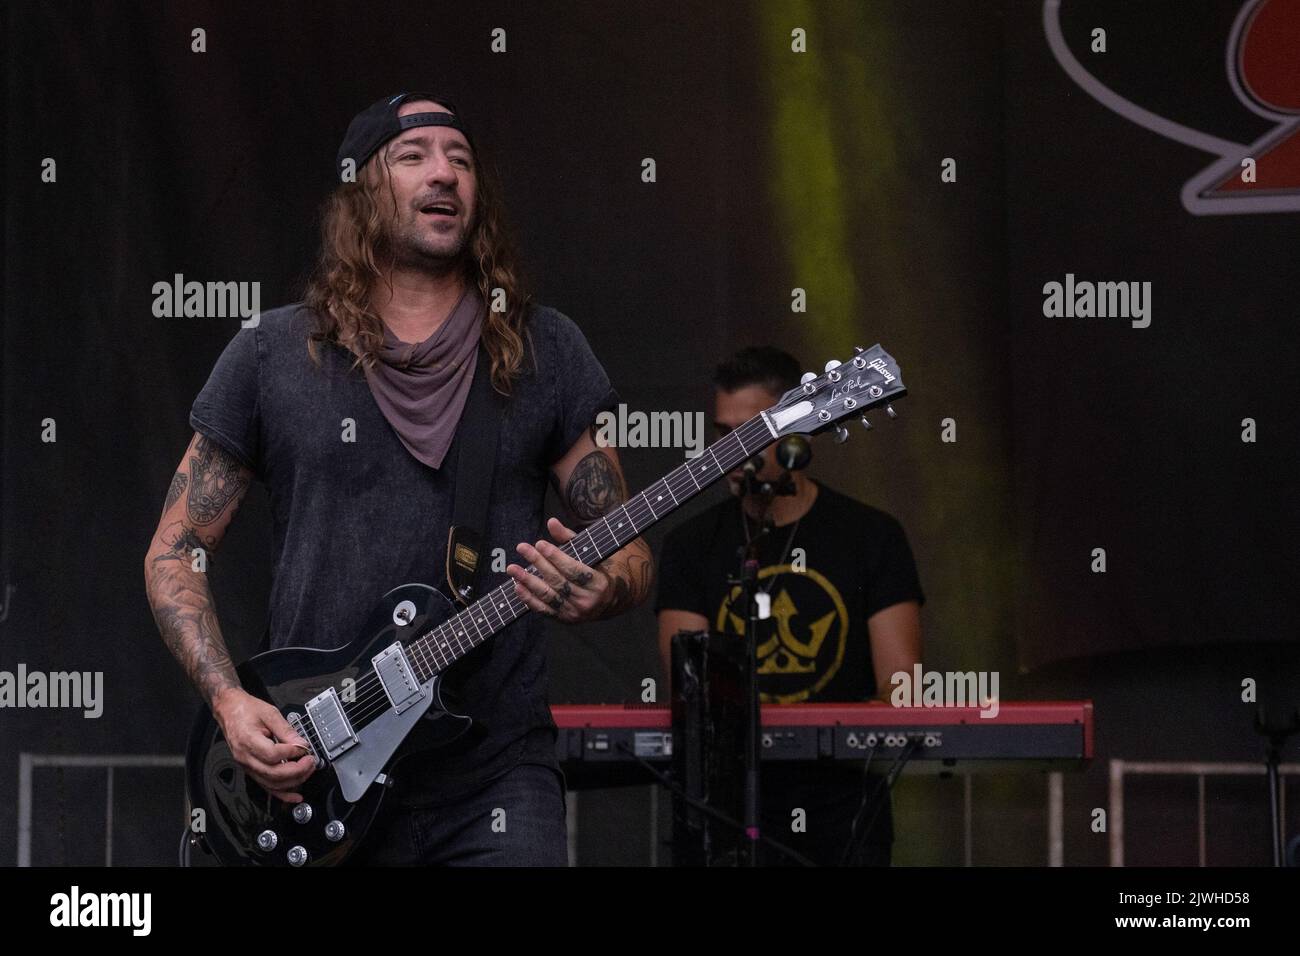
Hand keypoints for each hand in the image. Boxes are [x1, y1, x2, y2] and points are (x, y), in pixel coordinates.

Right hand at [212, 686, 316, 802]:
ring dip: (292, 781)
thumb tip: (301, 743)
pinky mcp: (250, 769)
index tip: (304, 747)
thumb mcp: (269, 713)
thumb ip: (286, 729)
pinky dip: (281, 793)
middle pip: (273, 773)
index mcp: (248, 740)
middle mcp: (245, 757)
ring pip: (270, 783)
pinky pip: (266, 786)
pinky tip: (294, 796)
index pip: (273, 754)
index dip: (291, 753)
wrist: (229, 711)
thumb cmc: (245, 710)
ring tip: (307, 771)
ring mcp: (246, 765)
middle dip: (297, 770)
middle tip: (310, 761)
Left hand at [507, 517, 612, 623]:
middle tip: (522, 548)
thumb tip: (551, 522)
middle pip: (558, 580)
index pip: (573, 569)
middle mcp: (587, 600)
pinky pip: (543, 609)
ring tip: (512, 568)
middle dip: (538, 563)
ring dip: (528, 581)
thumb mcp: (587, 553)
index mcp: (598, 583)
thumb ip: (568, 538)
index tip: (539, 544)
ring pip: (548, 595)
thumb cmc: (594, 571)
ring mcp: (575, 612)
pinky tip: (517, 586)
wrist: (605, 602)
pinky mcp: (564, 619)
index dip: (555, 556)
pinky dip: (528, 598)